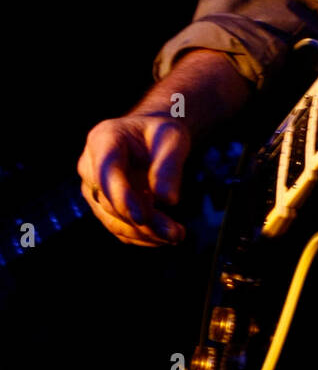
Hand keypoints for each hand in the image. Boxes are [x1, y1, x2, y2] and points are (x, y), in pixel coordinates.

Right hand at [77, 113, 191, 246]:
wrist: (151, 137)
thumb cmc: (161, 133)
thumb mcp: (172, 139)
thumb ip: (168, 166)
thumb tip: (169, 200)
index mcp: (103, 139)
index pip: (106, 173)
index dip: (122, 197)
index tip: (144, 217)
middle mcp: (89, 166)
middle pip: (111, 202)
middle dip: (145, 221)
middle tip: (177, 234)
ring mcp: (92, 189)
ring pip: (113, 220)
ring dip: (145, 233)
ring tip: (176, 236)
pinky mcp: (102, 207)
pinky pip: (119, 228)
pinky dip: (142, 236)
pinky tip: (165, 236)